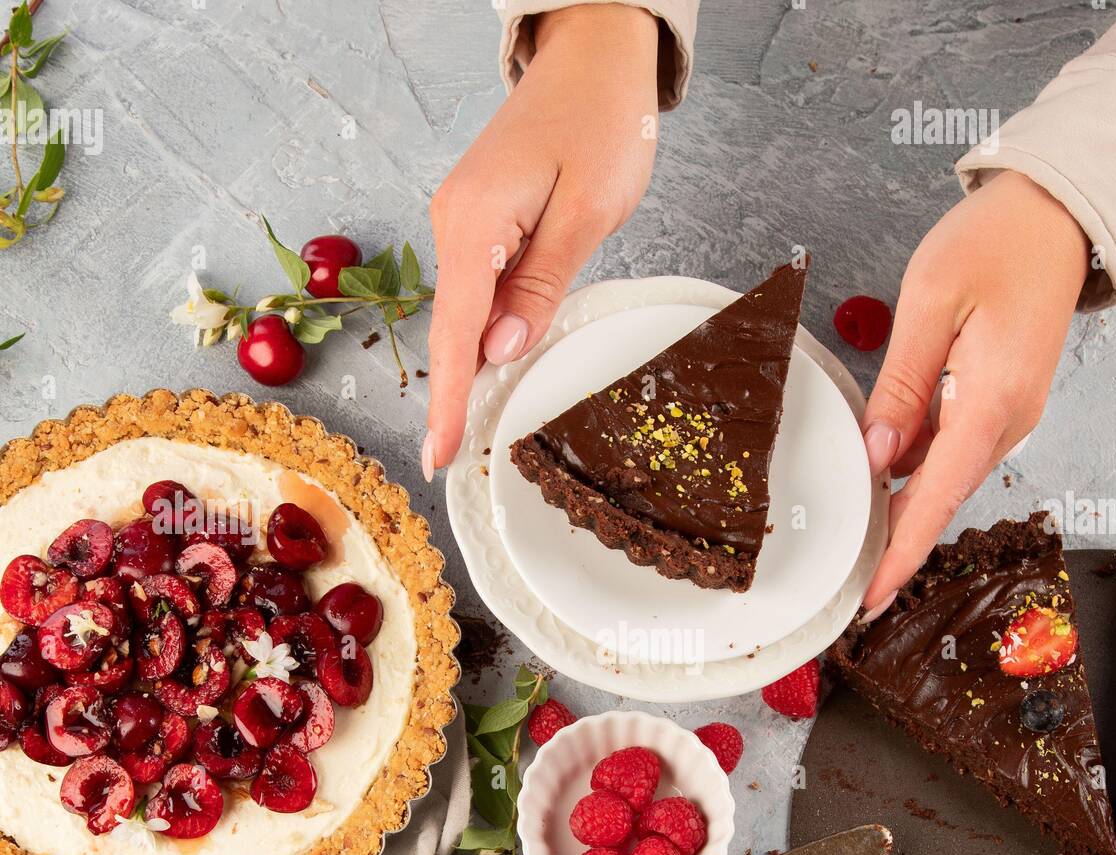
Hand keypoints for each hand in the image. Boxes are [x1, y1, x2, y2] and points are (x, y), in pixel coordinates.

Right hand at [422, 4, 660, 478]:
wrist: (593, 55)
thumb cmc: (601, 121)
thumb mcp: (586, 210)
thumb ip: (541, 284)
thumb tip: (500, 350)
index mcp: (475, 221)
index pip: (457, 330)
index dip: (449, 398)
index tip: (439, 454)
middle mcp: (454, 222)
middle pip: (450, 327)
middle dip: (452, 395)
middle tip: (451, 461)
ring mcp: (463, 221)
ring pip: (463, 312)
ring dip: (468, 368)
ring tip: (467, 432)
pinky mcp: (480, 221)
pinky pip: (476, 290)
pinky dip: (482, 333)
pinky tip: (491, 369)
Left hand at [860, 171, 1090, 616]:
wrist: (1057, 213)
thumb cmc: (997, 241)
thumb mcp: (930, 303)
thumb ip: (901, 386)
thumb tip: (876, 455)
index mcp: (992, 401)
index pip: (936, 497)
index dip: (901, 551)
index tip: (872, 594)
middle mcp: (1009, 420)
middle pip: (941, 495)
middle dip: (895, 536)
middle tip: (848, 571)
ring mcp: (1012, 414)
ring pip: (945, 473)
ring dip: (904, 499)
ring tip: (856, 522)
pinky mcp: (1004, 403)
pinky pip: (954, 448)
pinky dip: (919, 465)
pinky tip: (884, 462)